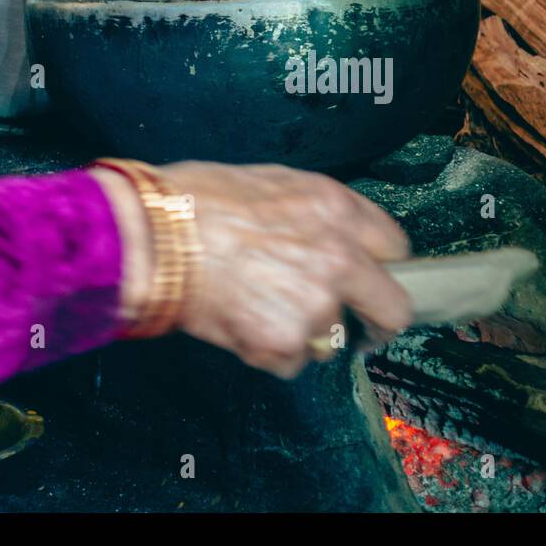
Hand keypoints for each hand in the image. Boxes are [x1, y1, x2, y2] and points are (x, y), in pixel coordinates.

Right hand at [154, 161, 412, 377]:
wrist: (150, 236)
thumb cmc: (195, 202)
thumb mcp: (272, 183)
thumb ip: (316, 214)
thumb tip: (334, 238)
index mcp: (337, 210)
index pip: (395, 247)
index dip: (381, 266)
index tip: (370, 279)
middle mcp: (340, 258)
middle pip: (393, 308)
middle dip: (378, 323)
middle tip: (360, 329)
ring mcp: (316, 305)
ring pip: (332, 340)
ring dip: (304, 335)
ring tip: (257, 310)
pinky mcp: (284, 342)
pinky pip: (291, 362)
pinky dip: (267, 352)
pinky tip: (238, 323)